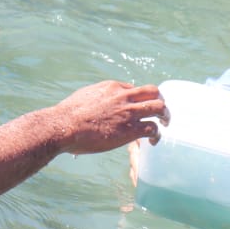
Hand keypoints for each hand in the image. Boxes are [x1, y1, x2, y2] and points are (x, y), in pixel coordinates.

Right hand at [50, 81, 165, 155]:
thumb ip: (96, 97)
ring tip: (164, 124)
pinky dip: (156, 134)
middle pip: (154, 92)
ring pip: (159, 108)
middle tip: (160, 113)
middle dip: (159, 101)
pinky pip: (152, 129)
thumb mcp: (85, 95)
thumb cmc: (69, 114)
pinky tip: (153, 141)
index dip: (139, 99)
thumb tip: (96, 103)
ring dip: (164, 116)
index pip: (135, 89)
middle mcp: (124, 96)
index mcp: (112, 87)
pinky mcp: (130, 130)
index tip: (137, 109)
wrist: (65, 125)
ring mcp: (128, 112)